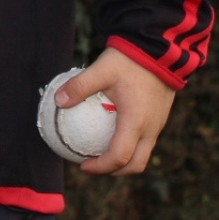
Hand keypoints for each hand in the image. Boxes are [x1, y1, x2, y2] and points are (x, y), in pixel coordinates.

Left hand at [59, 46, 175, 175]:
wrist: (160, 48)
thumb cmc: (131, 60)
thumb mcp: (101, 70)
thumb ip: (79, 86)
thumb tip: (58, 101)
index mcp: (136, 123)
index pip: (119, 158)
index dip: (100, 167)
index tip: (82, 165)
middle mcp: (151, 129)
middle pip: (136, 165)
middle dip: (114, 171)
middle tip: (93, 164)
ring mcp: (158, 124)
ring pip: (143, 155)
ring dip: (123, 160)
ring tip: (101, 151)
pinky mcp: (160, 117)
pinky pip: (146, 141)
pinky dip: (130, 146)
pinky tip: (113, 131)